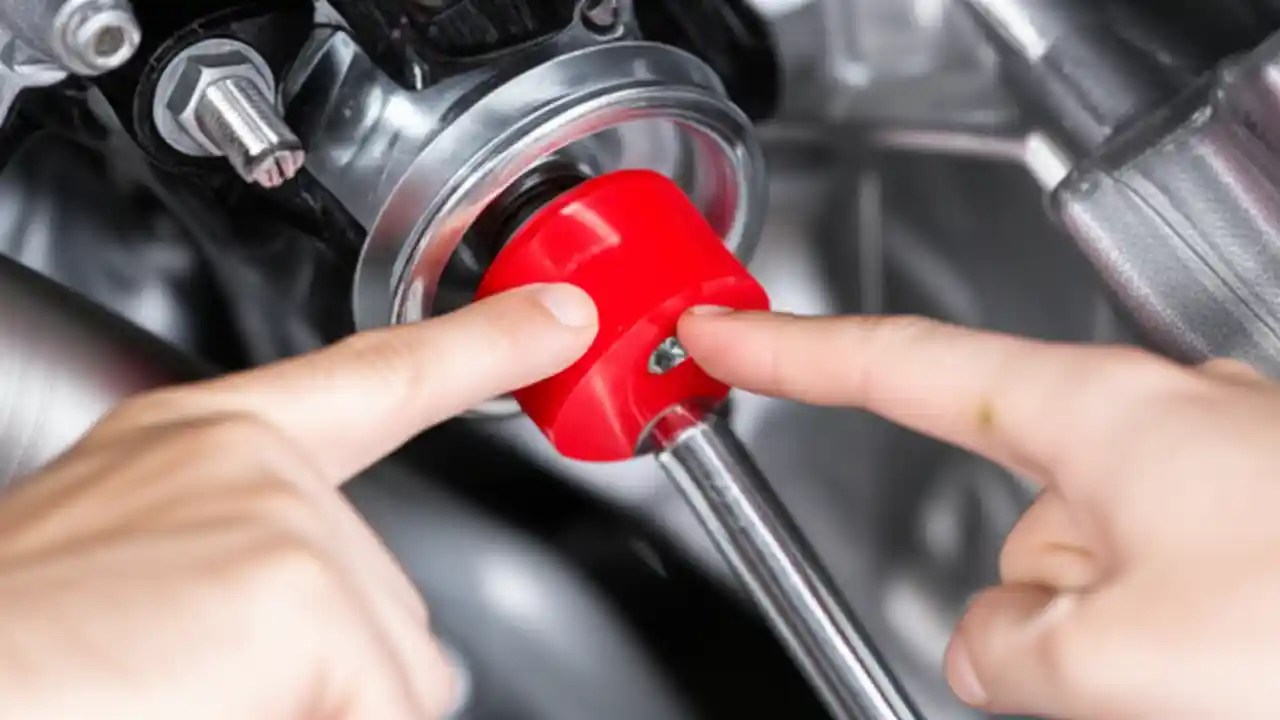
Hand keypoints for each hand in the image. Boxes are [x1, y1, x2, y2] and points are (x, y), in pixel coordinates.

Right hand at [0, 284, 597, 719]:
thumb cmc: (24, 661)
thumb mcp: (148, 585)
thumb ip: (266, 575)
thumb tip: (379, 646)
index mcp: (201, 446)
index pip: (376, 377)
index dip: (480, 345)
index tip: (558, 317)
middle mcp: (249, 459)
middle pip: (393, 594)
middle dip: (335, 667)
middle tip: (201, 675)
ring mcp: (281, 513)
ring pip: (400, 668)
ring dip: (321, 705)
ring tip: (189, 691)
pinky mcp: (297, 586)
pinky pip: (387, 706)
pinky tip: (215, 705)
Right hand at [681, 310, 1279, 719]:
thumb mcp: (1116, 658)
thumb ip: (1005, 647)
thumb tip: (989, 647)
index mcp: (1105, 415)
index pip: (901, 366)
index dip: (793, 353)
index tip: (721, 333)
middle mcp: (1161, 434)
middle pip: (1012, 528)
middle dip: (1037, 615)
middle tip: (1128, 675)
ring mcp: (1213, 494)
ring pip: (1085, 589)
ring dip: (1111, 654)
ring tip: (1208, 675)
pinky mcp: (1251, 551)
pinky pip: (1149, 607)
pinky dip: (1158, 658)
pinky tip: (1220, 669)